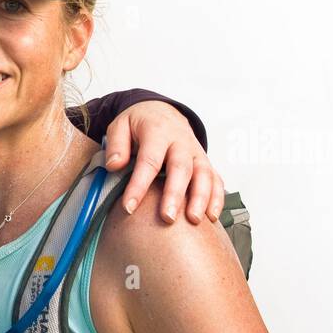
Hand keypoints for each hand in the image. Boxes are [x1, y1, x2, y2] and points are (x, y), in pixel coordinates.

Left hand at [104, 101, 224, 224]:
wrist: (162, 111)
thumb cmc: (139, 124)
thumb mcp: (120, 125)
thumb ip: (116, 144)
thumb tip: (114, 166)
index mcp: (157, 132)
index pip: (149, 160)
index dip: (139, 185)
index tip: (129, 207)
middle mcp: (181, 141)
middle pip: (181, 168)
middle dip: (175, 194)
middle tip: (167, 218)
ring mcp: (196, 152)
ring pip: (203, 174)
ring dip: (201, 198)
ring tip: (194, 221)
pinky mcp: (205, 162)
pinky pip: (216, 178)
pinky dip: (217, 197)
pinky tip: (211, 216)